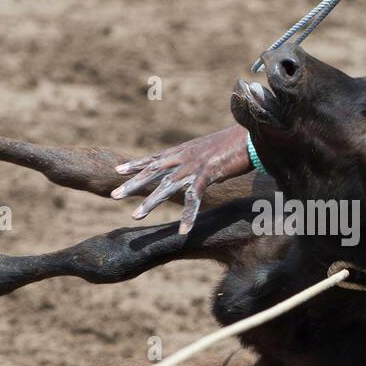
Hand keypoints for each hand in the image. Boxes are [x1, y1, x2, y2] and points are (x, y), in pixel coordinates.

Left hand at [110, 124, 252, 233]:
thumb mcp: (211, 151)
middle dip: (132, 184)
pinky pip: (195, 198)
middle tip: (113, 195)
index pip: (154, 158)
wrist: (251, 134)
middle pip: (152, 171)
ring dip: (151, 203)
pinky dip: (189, 216)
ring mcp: (195, 166)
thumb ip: (200, 160)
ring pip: (167, 186)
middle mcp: (184, 157)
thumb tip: (199, 169)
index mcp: (184, 151)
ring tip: (135, 216)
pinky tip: (183, 231)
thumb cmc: (236, 142)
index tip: (118, 170)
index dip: (136, 164)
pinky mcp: (209, 174)